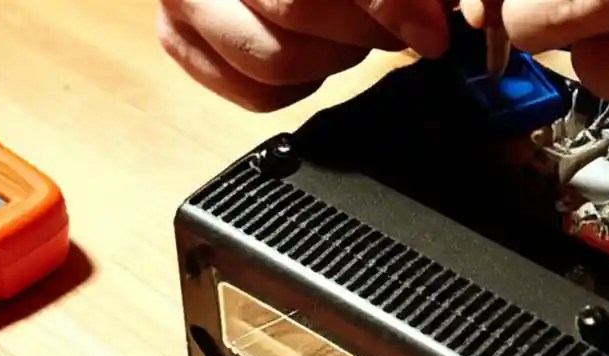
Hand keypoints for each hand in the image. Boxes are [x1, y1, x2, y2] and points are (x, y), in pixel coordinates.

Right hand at [157, 0, 453, 111]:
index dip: (384, 4)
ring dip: (336, 58)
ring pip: (276, 63)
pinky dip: (302, 82)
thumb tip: (430, 20)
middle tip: (400, 27)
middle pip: (295, 12)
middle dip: (364, 30)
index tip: (430, 30)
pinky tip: (314, 50)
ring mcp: (183, 4)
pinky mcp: (178, 44)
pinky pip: (258, 95)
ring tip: (354, 34)